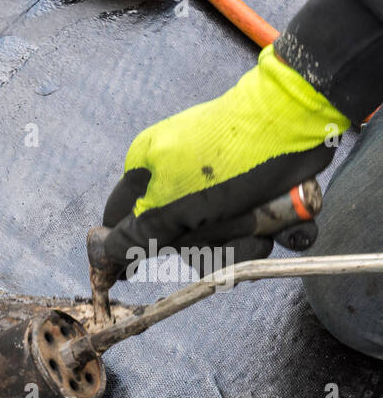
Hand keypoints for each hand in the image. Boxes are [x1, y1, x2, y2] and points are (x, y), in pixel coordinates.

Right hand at [102, 45, 348, 275]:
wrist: (298, 121)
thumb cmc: (225, 160)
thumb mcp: (170, 204)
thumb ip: (134, 236)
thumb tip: (100, 258)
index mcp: (147, 172)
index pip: (121, 221)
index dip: (126, 250)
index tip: (128, 276)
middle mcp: (180, 180)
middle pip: (179, 240)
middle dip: (208, 247)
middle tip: (222, 232)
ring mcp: (221, 186)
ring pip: (224, 240)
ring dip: (248, 242)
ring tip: (263, 224)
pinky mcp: (259, 191)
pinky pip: (262, 228)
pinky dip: (277, 230)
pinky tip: (285, 222)